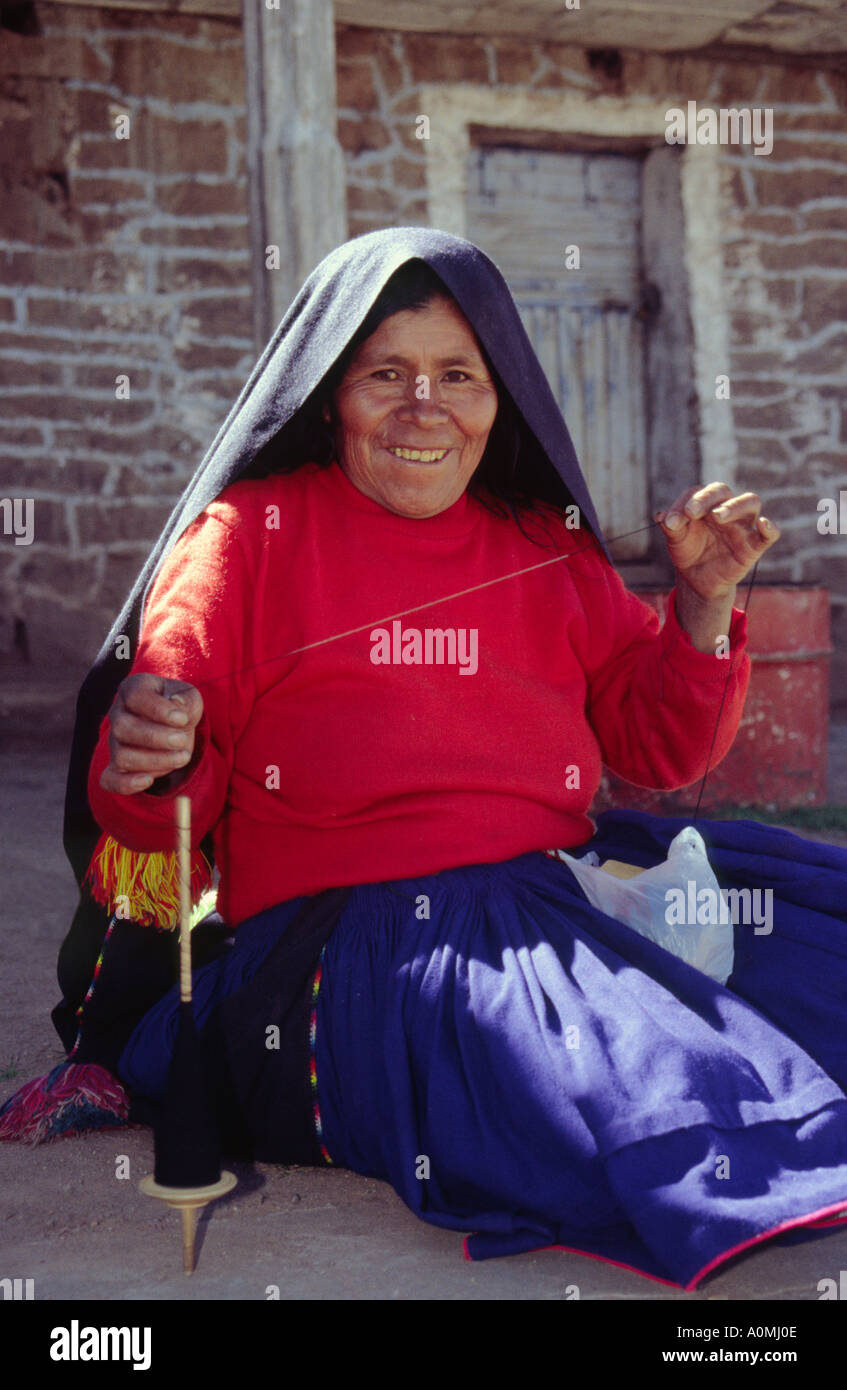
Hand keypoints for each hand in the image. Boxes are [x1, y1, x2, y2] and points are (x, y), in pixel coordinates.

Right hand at [99, 673, 203, 795]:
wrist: (175, 726)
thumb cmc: (179, 707)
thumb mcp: (189, 697)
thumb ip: (186, 699)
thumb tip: (177, 705)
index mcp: (133, 689)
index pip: (134, 696)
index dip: (157, 709)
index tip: (182, 719)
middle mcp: (118, 715)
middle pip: (123, 728)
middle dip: (155, 737)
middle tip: (181, 740)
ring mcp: (115, 742)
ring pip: (121, 756)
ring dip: (154, 761)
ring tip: (182, 757)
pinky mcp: (117, 766)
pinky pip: (110, 780)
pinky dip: (125, 784)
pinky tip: (148, 781)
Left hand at [654, 482, 779, 601]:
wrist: (697, 579)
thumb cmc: (688, 551)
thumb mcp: (676, 540)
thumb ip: (671, 527)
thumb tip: (661, 516)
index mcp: (705, 503)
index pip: (698, 493)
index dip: (684, 504)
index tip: (671, 522)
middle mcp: (726, 508)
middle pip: (724, 491)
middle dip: (707, 499)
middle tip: (692, 512)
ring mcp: (742, 525)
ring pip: (750, 502)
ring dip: (734, 507)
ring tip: (717, 517)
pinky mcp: (754, 545)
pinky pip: (770, 534)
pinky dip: (770, 528)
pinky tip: (764, 524)